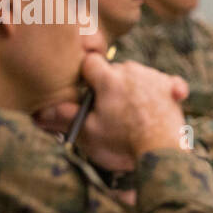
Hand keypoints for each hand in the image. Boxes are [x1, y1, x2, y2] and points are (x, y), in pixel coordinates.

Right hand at [36, 55, 188, 168]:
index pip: (90, 62)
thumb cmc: (122, 142)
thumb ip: (66, 117)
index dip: (87, 76)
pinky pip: (169, 82)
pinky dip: (168, 88)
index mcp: (108, 78)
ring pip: (139, 75)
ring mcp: (154, 77)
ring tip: (136, 112)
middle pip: (115, 69)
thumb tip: (39, 112)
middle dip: (112, 84)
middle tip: (112, 108)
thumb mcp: (89, 132)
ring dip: (136, 87)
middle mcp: (131, 70)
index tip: (89, 90)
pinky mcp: (172, 87)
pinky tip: (172, 95)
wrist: (160, 150)